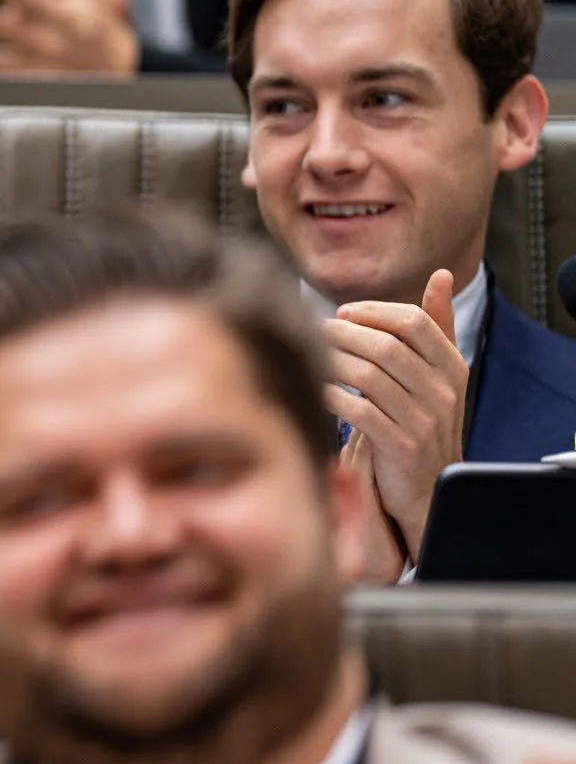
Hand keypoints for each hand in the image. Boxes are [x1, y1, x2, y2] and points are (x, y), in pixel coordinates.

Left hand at [325, 268, 465, 561]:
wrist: (427, 488)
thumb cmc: (421, 420)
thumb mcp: (436, 374)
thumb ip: (436, 325)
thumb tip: (440, 275)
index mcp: (453, 368)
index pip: (413, 322)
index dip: (372, 312)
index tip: (343, 314)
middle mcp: (444, 392)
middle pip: (386, 345)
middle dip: (343, 333)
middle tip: (315, 331)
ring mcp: (425, 420)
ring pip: (368, 374)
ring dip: (330, 359)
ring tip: (310, 355)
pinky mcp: (401, 445)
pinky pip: (358, 410)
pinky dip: (330, 395)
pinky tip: (314, 389)